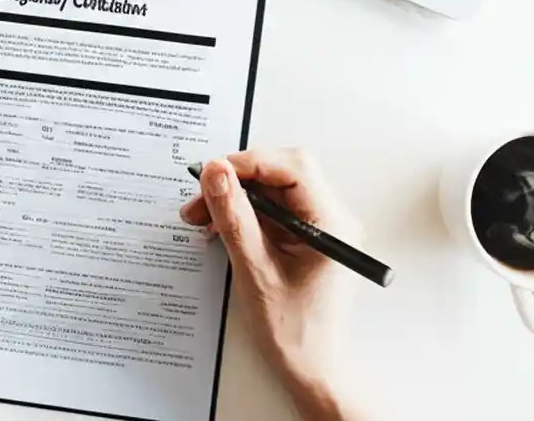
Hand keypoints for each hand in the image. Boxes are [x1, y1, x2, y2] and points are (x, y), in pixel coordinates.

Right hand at [180, 150, 364, 418]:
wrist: (311, 368)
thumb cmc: (293, 331)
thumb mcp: (255, 270)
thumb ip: (234, 217)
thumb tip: (215, 173)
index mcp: (331, 223)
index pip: (292, 167)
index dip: (248, 164)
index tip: (211, 174)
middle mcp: (332, 218)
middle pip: (282, 173)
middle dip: (237, 180)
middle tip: (201, 198)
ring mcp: (321, 227)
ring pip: (273, 190)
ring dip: (236, 198)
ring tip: (201, 218)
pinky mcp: (308, 236)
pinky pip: (274, 210)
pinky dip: (244, 213)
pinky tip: (220, 228)